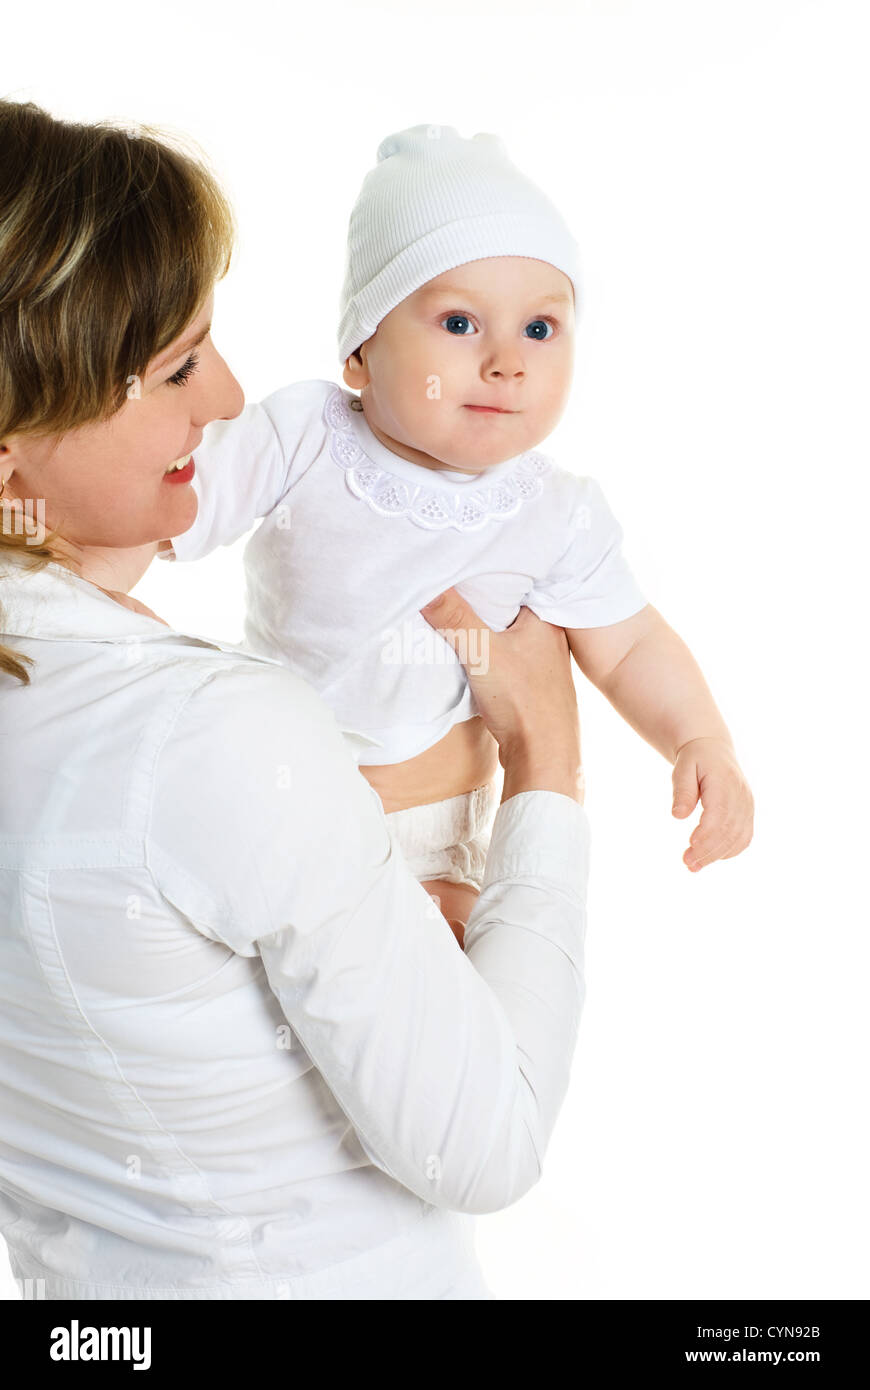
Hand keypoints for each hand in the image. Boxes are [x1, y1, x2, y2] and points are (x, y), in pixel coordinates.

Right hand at [420, 588, 581, 802]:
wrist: (544, 756)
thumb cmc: (524, 703)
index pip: (512, 582)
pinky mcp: (531, 682)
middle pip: (504, 607)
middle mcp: (549, 635)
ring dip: (481, 629)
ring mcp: (541, 660)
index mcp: (545, 619)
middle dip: (478, 601)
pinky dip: (487, 651)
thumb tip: (428, 587)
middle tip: (446, 586)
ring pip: (504, 633)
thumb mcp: (483, 653)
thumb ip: (456, 618)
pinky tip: (468, 652)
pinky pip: (504, 655)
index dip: (483, 573)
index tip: (455, 565)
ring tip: (451, 615)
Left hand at [672, 737, 753, 870]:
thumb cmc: (695, 759)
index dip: (706, 834)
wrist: (714, 750)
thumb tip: (678, 815)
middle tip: (687, 863)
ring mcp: (747, 806)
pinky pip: (744, 838)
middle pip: (729, 830)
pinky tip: (711, 857)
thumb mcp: (683, 768)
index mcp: (725, 782)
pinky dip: (729, 851)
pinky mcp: (748, 813)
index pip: (719, 814)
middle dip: (708, 850)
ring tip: (693, 866)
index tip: (689, 846)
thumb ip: (682, 790)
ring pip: (738, 837)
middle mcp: (741, 796)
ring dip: (717, 855)